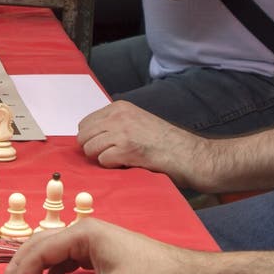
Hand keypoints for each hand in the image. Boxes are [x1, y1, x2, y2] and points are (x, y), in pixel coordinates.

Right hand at [0, 219, 197, 273]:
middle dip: (20, 269)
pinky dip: (52, 272)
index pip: (40, 251)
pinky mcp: (98, 251)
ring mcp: (92, 239)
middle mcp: (85, 230)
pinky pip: (65, 258)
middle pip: (40, 245)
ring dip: (34, 270)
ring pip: (51, 251)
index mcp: (84, 233)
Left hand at [77, 101, 211, 189]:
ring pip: (89, 148)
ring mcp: (122, 132)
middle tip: (111, 155)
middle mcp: (118, 116)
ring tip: (121, 159)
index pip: (85, 123)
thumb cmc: (165, 143)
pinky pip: (102, 160)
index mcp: (120, 107)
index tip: (105, 146)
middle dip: (92, 149)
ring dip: (102, 158)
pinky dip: (112, 166)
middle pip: (83, 136)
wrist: (190, 155)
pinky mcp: (126, 149)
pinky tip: (128, 163)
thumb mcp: (137, 122)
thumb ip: (114, 124)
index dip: (91, 138)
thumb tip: (88, 137)